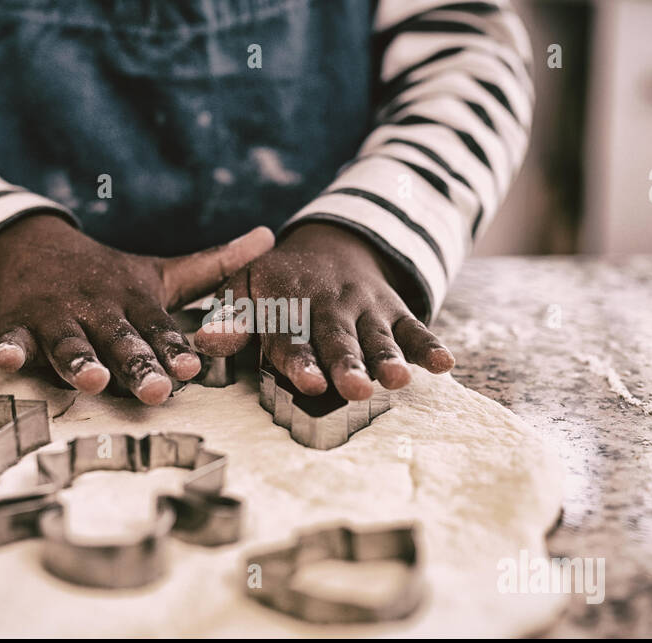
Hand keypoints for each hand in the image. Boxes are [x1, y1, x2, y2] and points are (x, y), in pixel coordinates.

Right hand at [0, 213, 274, 403]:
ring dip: (80, 361)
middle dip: (138, 365)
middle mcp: (98, 310)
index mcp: (134, 303)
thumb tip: (269, 237)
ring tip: (93, 380)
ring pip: (69, 343)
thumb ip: (214, 267)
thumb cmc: (105, 275)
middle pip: (120, 342)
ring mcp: (56, 316)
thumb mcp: (160, 272)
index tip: (193, 369)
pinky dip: (10, 348)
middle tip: (156, 392)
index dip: (174, 349)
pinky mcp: (17, 321)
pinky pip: (12, 338)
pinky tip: (9, 361)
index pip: (158, 330)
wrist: (28, 243)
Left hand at [193, 222, 453, 399]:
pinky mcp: (393, 311)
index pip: (290, 334)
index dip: (299, 358)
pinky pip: (414, 327)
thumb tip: (205, 342)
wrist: (329, 246)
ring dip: (389, 357)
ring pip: (377, 336)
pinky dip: (429, 345)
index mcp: (287, 303)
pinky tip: (445, 365)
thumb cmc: (275, 283)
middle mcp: (329, 305)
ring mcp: (365, 308)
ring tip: (398, 379)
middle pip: (338, 339)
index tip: (309, 381)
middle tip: (355, 388)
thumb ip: (228, 318)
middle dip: (347, 363)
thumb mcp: (243, 289)